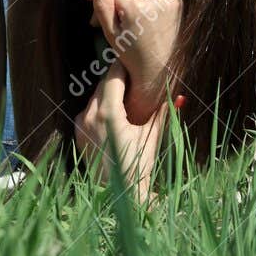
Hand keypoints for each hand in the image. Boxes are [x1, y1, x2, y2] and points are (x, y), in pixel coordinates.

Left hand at [72, 64, 169, 199]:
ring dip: (108, 94)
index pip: (113, 75)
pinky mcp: (76, 133)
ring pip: (94, 97)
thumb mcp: (151, 136)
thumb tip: (178, 95)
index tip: (133, 60)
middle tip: (134, 78)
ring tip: (126, 99)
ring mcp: (80, 124)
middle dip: (117, 79)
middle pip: (102, 84)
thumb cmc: (138, 166)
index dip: (123, 66)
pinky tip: (115, 117)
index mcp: (108, 113)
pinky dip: (100, 108)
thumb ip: (161, 112)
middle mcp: (89, 115)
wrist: (118, 195)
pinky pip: (88, 111)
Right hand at [81, 0, 183, 117]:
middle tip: (109, 21)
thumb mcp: (111, 33)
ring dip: (133, 4)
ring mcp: (168, 1)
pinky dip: (149, 5)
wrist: (157, 69)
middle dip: (117, 3)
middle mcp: (155, 0)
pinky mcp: (177, 4)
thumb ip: (103, 7)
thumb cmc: (131, 55)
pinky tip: (146, 21)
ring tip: (129, 24)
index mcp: (136, 7)